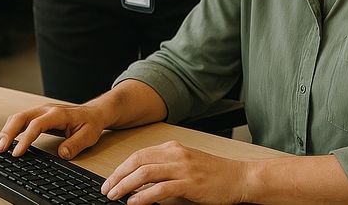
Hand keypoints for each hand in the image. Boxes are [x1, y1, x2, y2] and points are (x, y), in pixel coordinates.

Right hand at [0, 102, 106, 160]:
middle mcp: (46, 109)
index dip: (25, 139)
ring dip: (6, 131)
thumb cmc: (90, 123)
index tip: (17, 153)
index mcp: (58, 114)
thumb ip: (75, 144)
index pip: (36, 124)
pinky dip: (11, 129)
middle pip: (21, 117)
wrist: (93, 113)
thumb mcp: (89, 135)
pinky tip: (6, 140)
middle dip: (8, 132)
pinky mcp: (38, 116)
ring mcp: (41, 111)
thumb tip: (62, 153)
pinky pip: (21, 120)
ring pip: (18, 117)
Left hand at [101, 141, 250, 204]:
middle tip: (107, 189)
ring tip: (115, 196)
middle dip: (118, 176)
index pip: (139, 155)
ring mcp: (183, 168)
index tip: (110, 180)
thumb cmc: (215, 174)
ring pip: (145, 173)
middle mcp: (176, 154)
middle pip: (137, 161)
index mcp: (173, 148)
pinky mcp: (190, 183)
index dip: (121, 168)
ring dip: (126, 185)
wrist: (240, 178)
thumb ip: (166, 168)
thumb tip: (140, 181)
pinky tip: (134, 202)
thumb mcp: (187, 165)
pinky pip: (160, 189)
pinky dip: (144, 196)